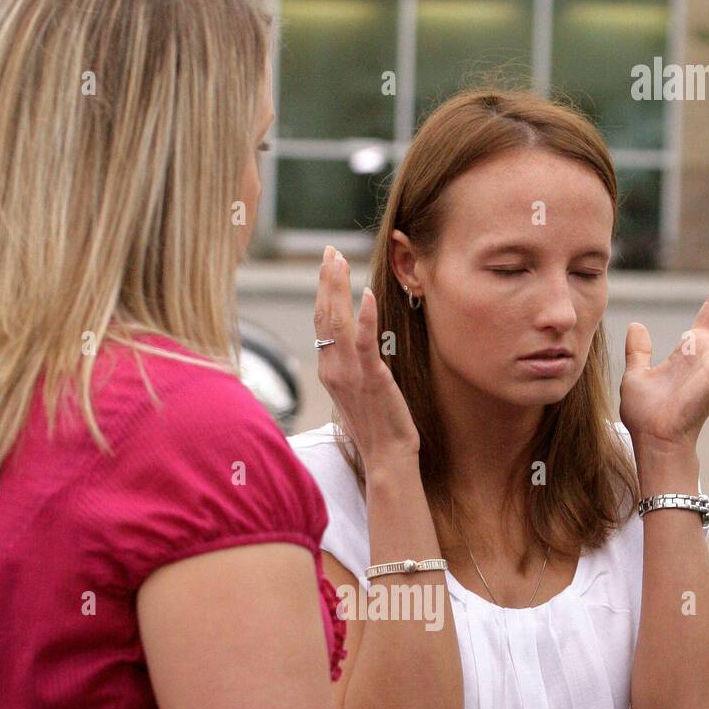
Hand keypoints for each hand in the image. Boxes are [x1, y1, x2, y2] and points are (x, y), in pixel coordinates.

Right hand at [314, 245, 421, 468]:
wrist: (386, 457)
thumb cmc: (378, 427)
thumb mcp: (359, 392)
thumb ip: (352, 367)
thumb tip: (357, 347)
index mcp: (329, 371)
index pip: (322, 324)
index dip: (324, 293)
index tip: (328, 265)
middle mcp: (333, 370)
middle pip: (324, 317)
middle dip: (326, 281)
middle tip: (329, 252)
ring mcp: (350, 374)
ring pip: (337, 323)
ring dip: (337, 288)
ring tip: (338, 260)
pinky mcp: (372, 378)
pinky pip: (364, 342)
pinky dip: (364, 317)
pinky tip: (365, 293)